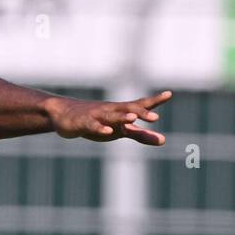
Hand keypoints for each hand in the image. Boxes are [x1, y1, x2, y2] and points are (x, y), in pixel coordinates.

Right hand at [47, 90, 171, 144]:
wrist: (65, 115)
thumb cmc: (98, 122)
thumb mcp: (121, 131)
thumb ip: (142, 135)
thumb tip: (163, 141)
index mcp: (122, 111)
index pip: (141, 104)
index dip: (155, 100)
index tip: (169, 94)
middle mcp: (112, 110)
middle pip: (129, 109)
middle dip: (141, 112)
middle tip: (155, 116)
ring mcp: (98, 116)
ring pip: (112, 116)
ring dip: (122, 117)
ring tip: (133, 118)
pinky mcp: (84, 123)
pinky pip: (94, 126)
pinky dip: (101, 128)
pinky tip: (107, 131)